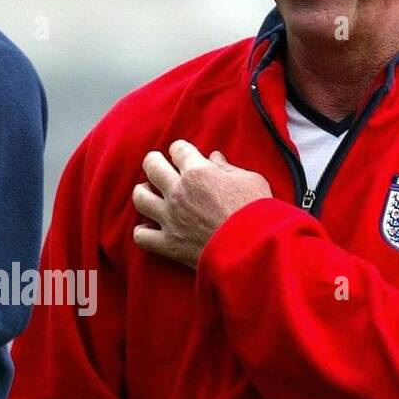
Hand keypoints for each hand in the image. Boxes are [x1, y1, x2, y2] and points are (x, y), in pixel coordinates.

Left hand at [133, 140, 271, 267]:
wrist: (255, 249)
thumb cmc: (258, 212)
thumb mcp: (250, 180)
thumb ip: (227, 168)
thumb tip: (214, 158)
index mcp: (198, 172)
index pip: (178, 149)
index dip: (181, 150)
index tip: (184, 154)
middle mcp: (179, 192)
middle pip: (152, 166)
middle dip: (154, 162)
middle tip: (158, 165)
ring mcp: (171, 218)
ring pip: (140, 197)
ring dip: (143, 192)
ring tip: (150, 193)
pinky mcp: (169, 244)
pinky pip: (141, 236)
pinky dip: (143, 232)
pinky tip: (150, 228)